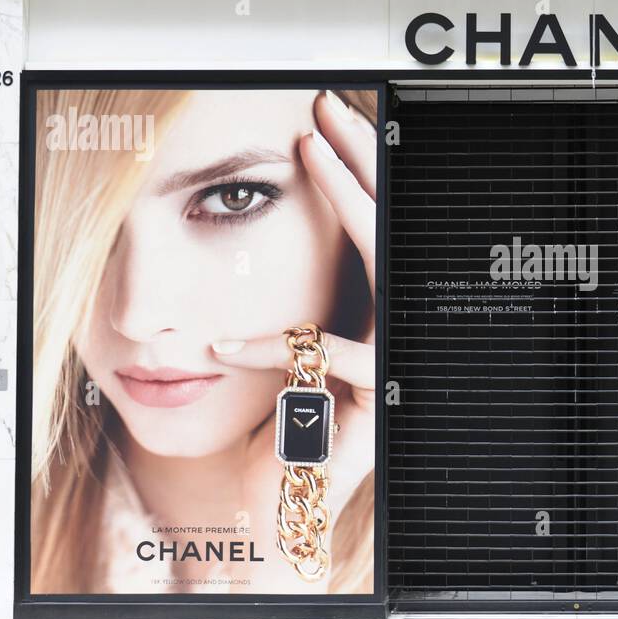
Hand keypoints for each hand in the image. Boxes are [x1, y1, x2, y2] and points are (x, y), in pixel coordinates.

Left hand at [211, 89, 377, 519]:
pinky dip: (270, 347)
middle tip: (329, 109)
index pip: (376, 230)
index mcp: (373, 318)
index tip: (327, 124)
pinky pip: (325, 357)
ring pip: (381, 263)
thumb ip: (286, 316)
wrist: (294, 508)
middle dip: (362, 159)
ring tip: (312, 157)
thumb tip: (252, 257)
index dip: (358, 172)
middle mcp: (393, 330)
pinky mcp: (375, 400)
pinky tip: (225, 343)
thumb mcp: (284, 361)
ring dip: (349, 200)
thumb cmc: (290, 436)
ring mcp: (391, 360)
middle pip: (391, 226)